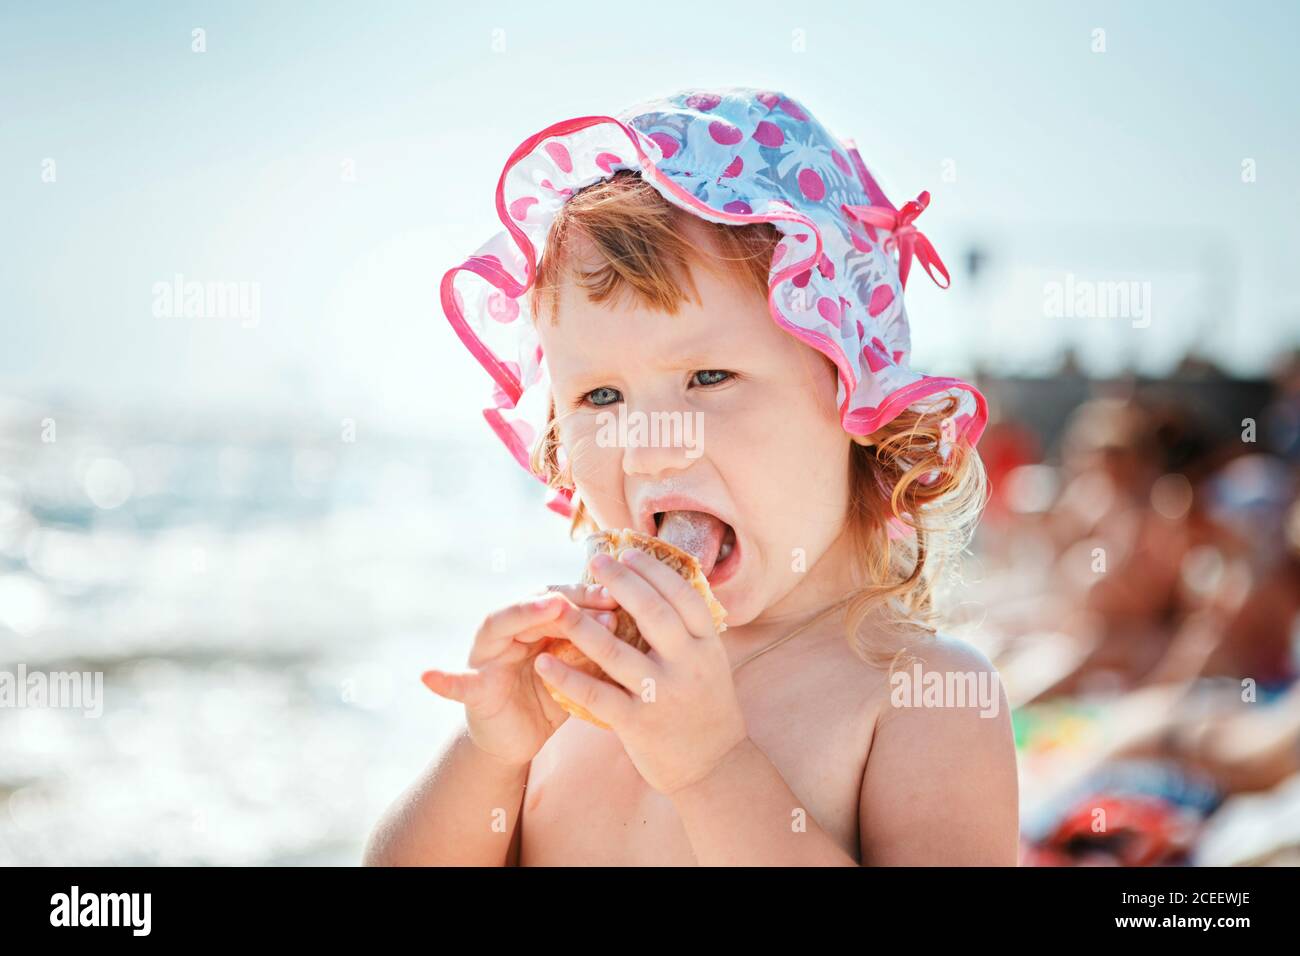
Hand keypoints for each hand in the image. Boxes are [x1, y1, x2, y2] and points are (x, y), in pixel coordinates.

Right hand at [421, 584, 619, 766]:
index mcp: (534, 626)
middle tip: (597, 601)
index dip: (587, 597)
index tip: (616, 598)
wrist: (517, 740)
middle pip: (533, 604)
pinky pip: (458, 684)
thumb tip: (625, 620)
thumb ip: (590, 648)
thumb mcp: (575, 671)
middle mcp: (507, 633)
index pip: (560, 600)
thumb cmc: (549, 696)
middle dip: (566, 600)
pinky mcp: (474, 690)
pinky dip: (443, 681)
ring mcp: (486, 658)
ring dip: (525, 613)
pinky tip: (428, 676)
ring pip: (500, 625)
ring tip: (550, 606)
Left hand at [533, 549, 748, 794]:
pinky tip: (543, 661)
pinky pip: (597, 695)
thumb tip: (663, 580)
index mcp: (708, 646)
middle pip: (653, 612)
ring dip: (583, 624)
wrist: (714, 766)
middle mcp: (690, 665)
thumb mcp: (710, 662)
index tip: (629, 552)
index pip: (684, 595)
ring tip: (558, 604)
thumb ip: (689, 629)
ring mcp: (664, 694)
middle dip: (621, 582)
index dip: (655, 570)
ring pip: (617, 651)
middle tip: (595, 561)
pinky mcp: (639, 723)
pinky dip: (567, 676)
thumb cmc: (705, 705)